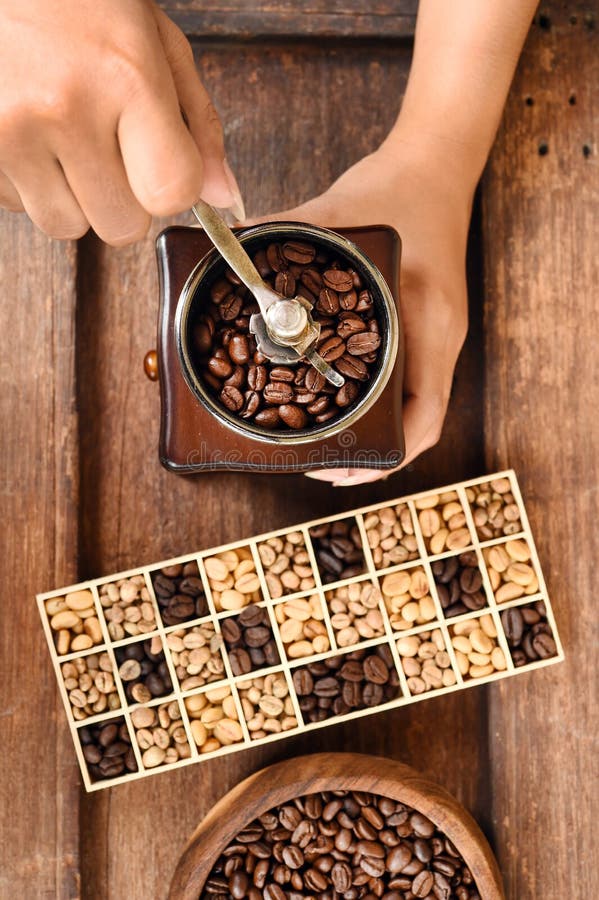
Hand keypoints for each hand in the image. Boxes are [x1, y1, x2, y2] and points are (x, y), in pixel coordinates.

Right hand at [0, 0, 242, 243]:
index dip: (172, 189)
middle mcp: (63, 109)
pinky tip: (30, 130)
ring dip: (74, 196)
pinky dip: (29, 182)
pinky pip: (17, 207)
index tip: (162, 164)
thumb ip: (198, 125)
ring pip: (66, 226)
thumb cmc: (80, 0)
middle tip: (108, 145)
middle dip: (123, 199)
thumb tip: (223, 197)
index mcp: (126, 78)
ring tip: (64, 134)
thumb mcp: (156, 42)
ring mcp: (8, 130)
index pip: (170, 194)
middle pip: (121, 226)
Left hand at [246, 140, 471, 484]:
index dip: (380, 457)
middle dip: (368, 455)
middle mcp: (441, 340)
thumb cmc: (395, 189)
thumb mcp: (334, 213)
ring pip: (414, 411)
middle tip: (317, 464)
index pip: (423, 418)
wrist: (436, 167)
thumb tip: (221, 256)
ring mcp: (439, 339)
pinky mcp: (429, 332)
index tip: (332, 469)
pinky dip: (379, 405)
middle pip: (417, 426)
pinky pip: (410, 385)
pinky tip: (342, 404)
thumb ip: (277, 235)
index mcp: (429, 323)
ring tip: (326, 447)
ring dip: (375, 434)